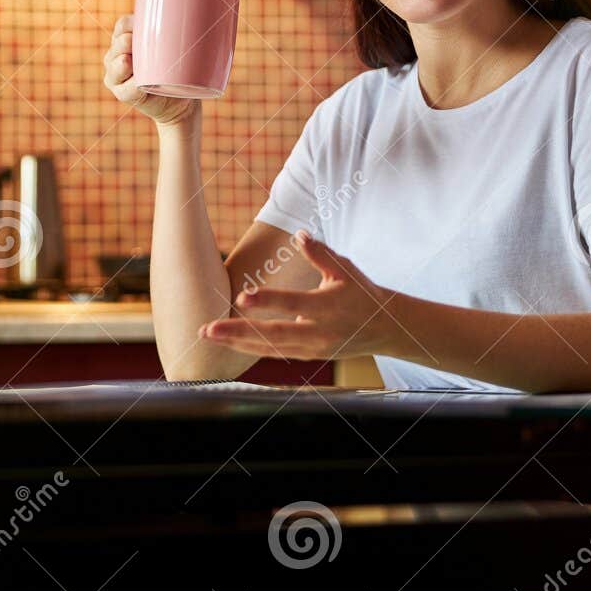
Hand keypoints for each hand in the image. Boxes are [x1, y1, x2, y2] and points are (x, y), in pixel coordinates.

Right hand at [102, 12, 197, 129]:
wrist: (181, 100)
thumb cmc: (181, 68)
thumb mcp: (181, 47)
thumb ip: (186, 30)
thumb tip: (219, 8)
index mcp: (129, 38)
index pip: (123, 25)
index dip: (130, 23)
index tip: (146, 23)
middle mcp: (118, 54)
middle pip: (117, 42)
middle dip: (125, 41)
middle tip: (137, 42)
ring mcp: (117, 75)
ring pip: (115, 65)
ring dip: (122, 62)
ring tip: (129, 61)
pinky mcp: (123, 94)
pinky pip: (125, 90)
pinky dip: (131, 86)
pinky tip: (137, 82)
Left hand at [201, 230, 405, 359]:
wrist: (383, 328)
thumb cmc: (361, 291)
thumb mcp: (345, 268)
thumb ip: (320, 253)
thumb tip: (299, 234)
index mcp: (330, 306)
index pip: (294, 303)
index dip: (268, 300)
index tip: (241, 296)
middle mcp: (320, 331)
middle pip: (274, 335)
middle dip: (238, 332)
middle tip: (208, 329)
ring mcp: (314, 349)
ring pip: (270, 348)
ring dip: (236, 342)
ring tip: (206, 335)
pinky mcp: (309, 356)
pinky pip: (275, 353)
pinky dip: (249, 347)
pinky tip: (227, 341)